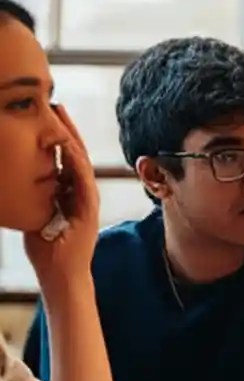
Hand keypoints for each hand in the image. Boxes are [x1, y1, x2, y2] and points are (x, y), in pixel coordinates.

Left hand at [24, 105, 100, 282]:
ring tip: (62, 118)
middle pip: (75, 154)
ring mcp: (88, 200)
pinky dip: (76, 163)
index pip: (65, 159)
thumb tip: (17, 181)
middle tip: (57, 105)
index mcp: (69, 193)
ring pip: (81, 162)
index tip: (47, 116)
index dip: (57, 137)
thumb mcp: (36, 215)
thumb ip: (35, 198)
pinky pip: (83, 181)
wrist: (61, 275)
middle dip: (66, 130)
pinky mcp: (89, 209)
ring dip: (72, 139)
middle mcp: (82, 193)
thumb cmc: (47, 251)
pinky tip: (69, 147)